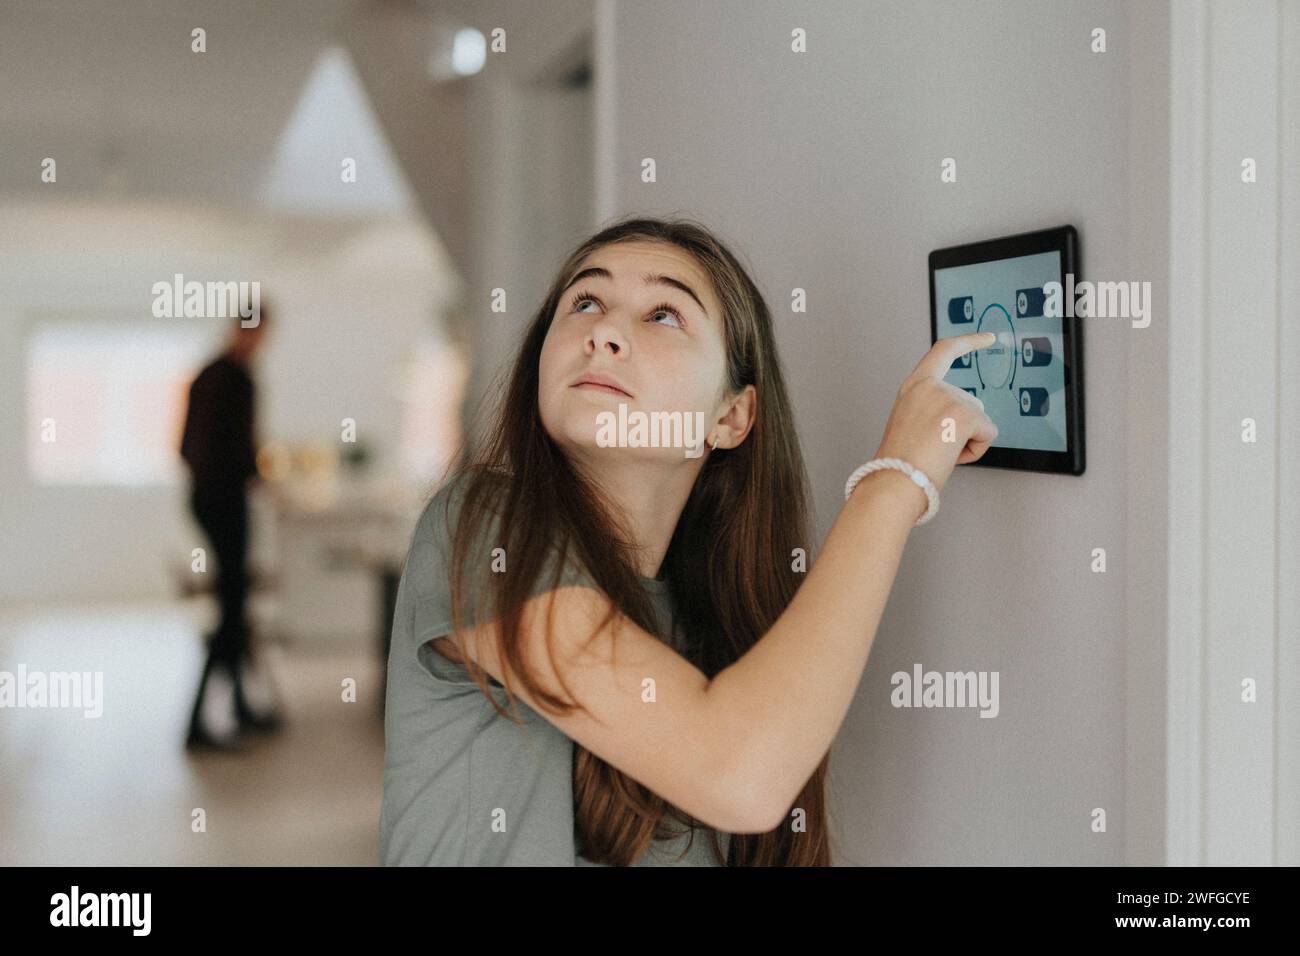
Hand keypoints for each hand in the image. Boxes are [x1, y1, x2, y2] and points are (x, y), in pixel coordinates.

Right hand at [872, 331, 999, 497]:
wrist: (893, 482)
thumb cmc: (899, 465)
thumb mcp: (912, 424)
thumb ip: (935, 410)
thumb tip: (970, 418)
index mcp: (914, 387)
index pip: (944, 351)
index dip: (968, 342)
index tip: (988, 338)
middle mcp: (930, 386)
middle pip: (971, 403)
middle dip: (963, 429)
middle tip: (933, 449)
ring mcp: (948, 397)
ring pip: (980, 421)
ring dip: (966, 442)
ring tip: (937, 454)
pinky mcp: (965, 414)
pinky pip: (988, 435)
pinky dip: (975, 451)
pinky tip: (950, 457)